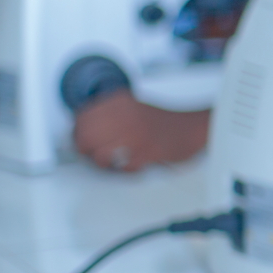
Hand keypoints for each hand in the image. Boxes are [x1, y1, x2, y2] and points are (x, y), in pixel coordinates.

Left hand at [71, 92, 209, 170]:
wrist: (195, 127)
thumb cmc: (166, 121)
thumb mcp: (133, 106)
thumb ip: (109, 114)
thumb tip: (83, 127)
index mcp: (120, 102)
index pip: (82, 117)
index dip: (77, 132)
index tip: (80, 138)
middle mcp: (125, 116)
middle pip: (85, 137)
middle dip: (85, 150)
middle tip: (91, 153)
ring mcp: (136, 135)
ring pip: (99, 155)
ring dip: (103, 162)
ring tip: (111, 162)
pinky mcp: (148, 152)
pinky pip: (123, 168)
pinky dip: (125, 170)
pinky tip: (130, 165)